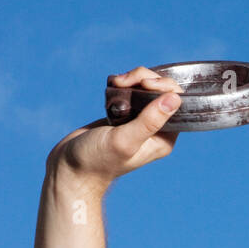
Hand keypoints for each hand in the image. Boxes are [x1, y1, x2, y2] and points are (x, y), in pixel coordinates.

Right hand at [45, 66, 183, 194]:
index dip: (165, 86)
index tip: (143, 84)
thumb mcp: (124, 140)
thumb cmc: (96, 160)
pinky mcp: (124, 114)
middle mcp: (156, 129)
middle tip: (123, 82)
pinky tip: (112, 86)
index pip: (178, 103)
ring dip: (132, 79)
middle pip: (162, 91)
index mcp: (164, 139)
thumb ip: (150, 121)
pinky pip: (132, 91)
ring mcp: (140, 120)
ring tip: (115, 83)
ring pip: (146, 87)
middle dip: (144, 79)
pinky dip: (123, 84)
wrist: (70, 168)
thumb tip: (175, 99)